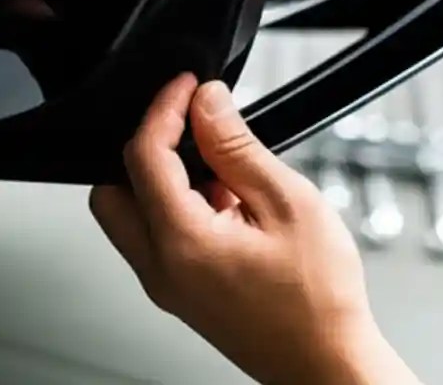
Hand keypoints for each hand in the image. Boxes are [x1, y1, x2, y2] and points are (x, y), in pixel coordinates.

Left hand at [90, 75, 418, 384]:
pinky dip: (178, 207)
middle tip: (190, 123)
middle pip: (113, 188)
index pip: (143, 155)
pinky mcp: (181, 293)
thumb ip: (238, 148)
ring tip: (223, 170)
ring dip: (163, 179)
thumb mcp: (288, 202)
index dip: (164, 107)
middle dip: (146, 145)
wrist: (328, 362)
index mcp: (181, 243)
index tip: (187, 85)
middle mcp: (160, 269)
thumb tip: (208, 104)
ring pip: (131, 214)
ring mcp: (166, 286)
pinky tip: (230, 203)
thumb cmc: (319, 300)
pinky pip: (157, 237)